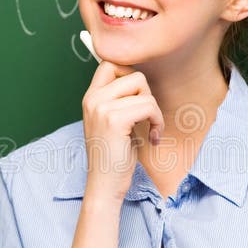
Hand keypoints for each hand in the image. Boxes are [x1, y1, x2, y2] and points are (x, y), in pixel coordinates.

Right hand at [81, 62, 164, 201]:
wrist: (105, 184)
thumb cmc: (114, 156)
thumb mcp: (111, 121)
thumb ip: (119, 99)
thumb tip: (140, 78)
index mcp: (90, 97)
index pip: (111, 63)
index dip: (131, 75)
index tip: (138, 98)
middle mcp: (92, 99)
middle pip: (134, 74)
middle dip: (147, 95)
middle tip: (145, 116)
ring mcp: (101, 108)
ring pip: (144, 89)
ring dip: (154, 110)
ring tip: (150, 129)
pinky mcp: (114, 119)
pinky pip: (148, 106)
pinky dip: (157, 121)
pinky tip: (152, 137)